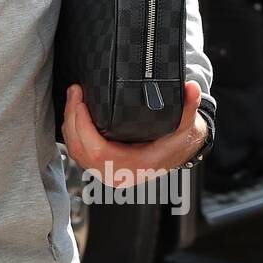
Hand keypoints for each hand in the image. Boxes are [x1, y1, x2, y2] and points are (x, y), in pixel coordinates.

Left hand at [62, 79, 207, 185]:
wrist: (178, 152)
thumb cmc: (178, 139)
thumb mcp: (185, 124)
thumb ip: (188, 106)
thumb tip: (192, 88)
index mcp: (133, 166)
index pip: (98, 151)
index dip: (84, 127)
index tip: (81, 102)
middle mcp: (116, 174)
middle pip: (80, 149)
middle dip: (72, 118)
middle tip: (75, 92)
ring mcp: (106, 172)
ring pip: (76, 151)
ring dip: (70, 124)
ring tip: (73, 98)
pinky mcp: (100, 166)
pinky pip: (78, 152)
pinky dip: (73, 132)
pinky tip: (74, 113)